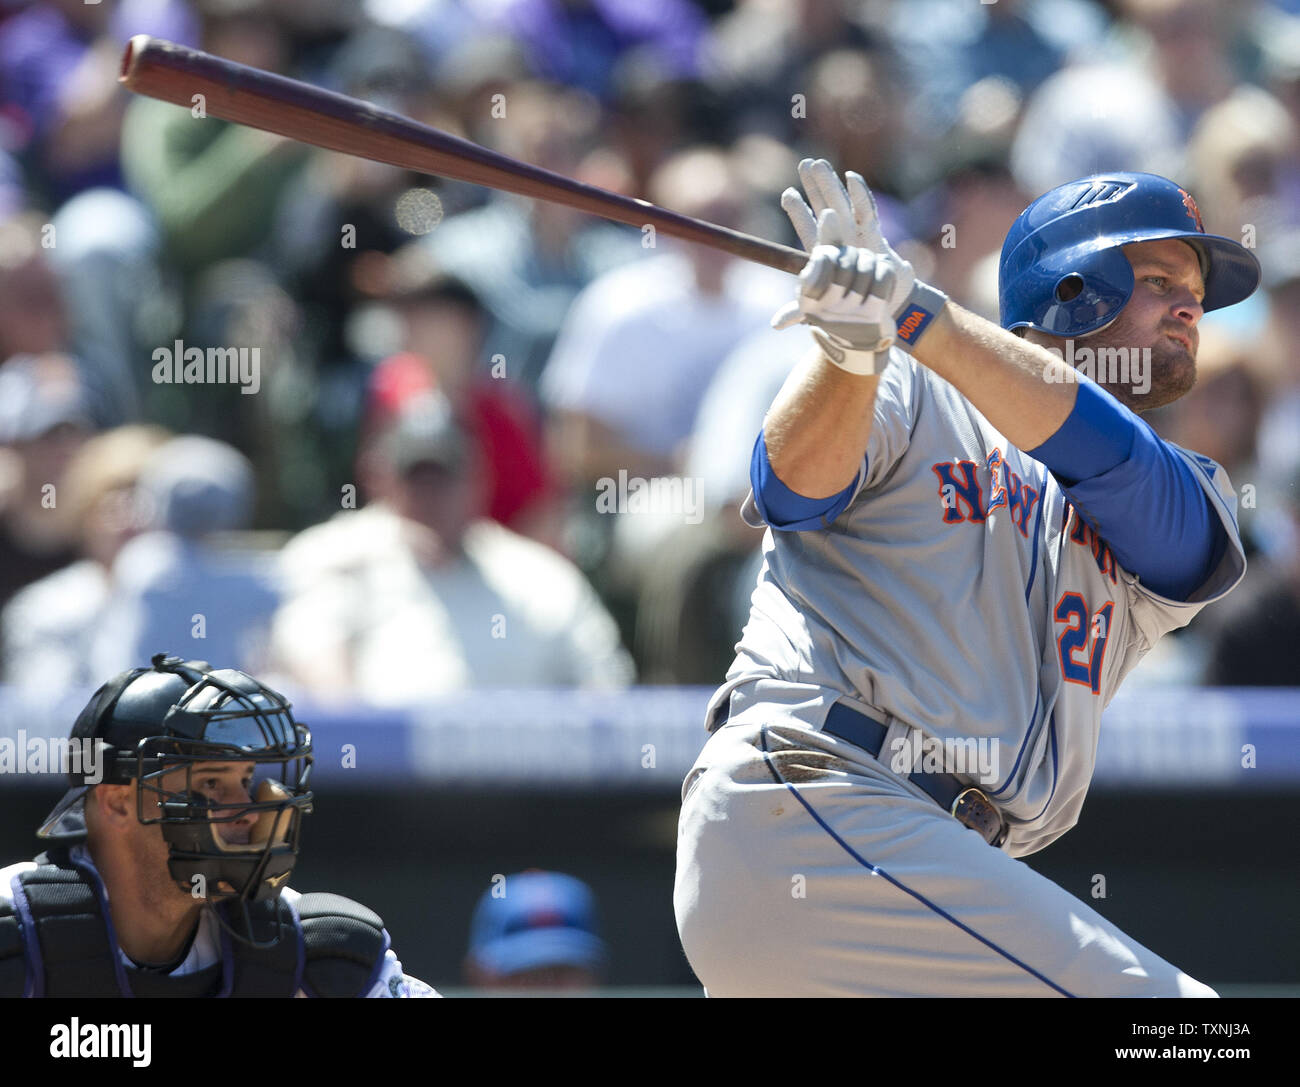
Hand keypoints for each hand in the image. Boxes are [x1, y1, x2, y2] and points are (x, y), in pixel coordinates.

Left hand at [778, 158, 947, 357]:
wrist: (884, 307)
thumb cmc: (852, 306)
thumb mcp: (822, 308)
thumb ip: (799, 311)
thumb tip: (774, 324)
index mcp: (824, 253)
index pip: (808, 228)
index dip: (798, 212)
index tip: (786, 195)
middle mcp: (839, 238)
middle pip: (824, 206)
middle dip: (815, 187)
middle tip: (804, 164)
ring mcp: (856, 234)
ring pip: (842, 204)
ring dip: (831, 184)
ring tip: (818, 163)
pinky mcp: (874, 234)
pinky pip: (867, 210)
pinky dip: (860, 194)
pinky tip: (851, 177)